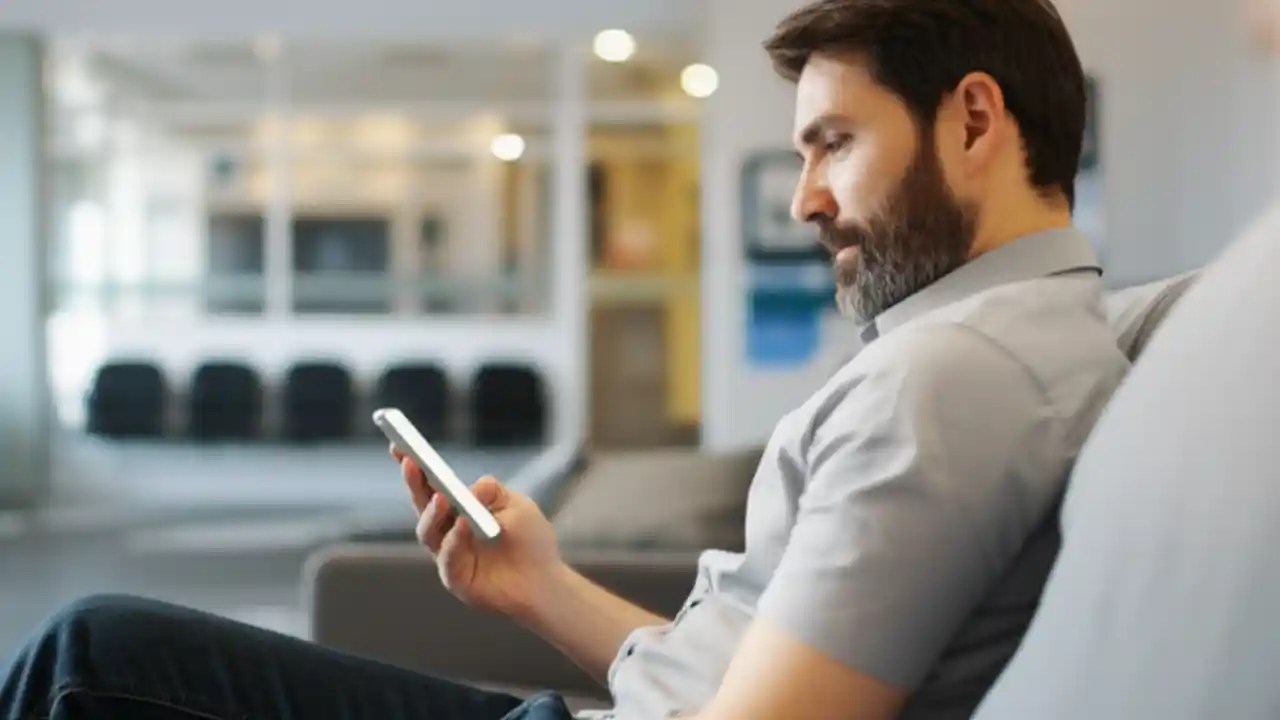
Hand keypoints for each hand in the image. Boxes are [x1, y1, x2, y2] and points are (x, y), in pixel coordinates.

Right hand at [390, 445, 563, 618]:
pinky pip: (448, 559)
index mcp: (458, 509)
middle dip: (414, 483)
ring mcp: (448, 555)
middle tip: (410, 463)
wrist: (546, 582)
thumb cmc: (530, 541)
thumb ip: (494, 491)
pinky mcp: (455, 579)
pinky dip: (454, 540)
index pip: (430, 485)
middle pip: (422, 505)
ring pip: (428, 532)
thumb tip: (474, 487)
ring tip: (442, 497)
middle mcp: (446, 530)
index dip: (414, 467)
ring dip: (433, 512)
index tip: (399, 445)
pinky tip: (464, 525)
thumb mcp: (517, 504)